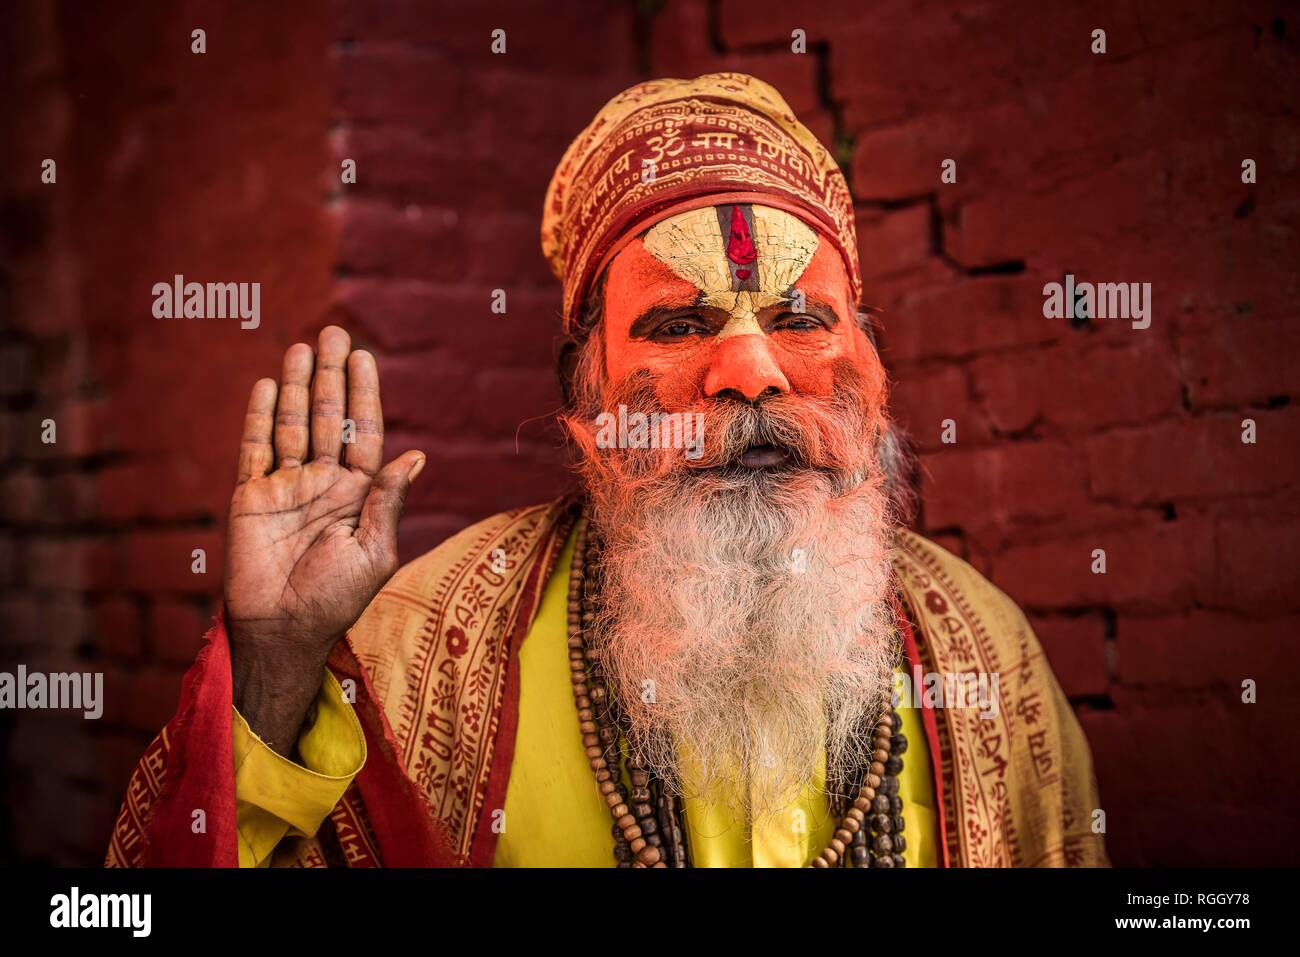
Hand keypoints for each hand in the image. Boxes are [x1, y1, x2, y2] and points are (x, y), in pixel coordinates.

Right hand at [224, 325, 423, 753]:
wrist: (282, 629)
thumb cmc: (336, 599)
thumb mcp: (374, 552)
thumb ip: (387, 502)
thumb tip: (418, 457)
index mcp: (358, 493)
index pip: (364, 432)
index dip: (364, 395)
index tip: (364, 357)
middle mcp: (324, 483)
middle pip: (328, 418)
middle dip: (330, 377)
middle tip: (334, 333)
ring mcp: (286, 486)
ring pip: (292, 425)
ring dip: (296, 386)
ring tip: (302, 346)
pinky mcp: (251, 497)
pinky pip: (255, 449)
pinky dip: (260, 417)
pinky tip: (267, 385)